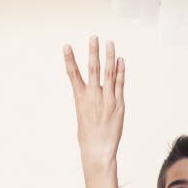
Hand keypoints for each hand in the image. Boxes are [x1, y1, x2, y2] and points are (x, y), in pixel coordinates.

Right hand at [63, 37, 124, 164]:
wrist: (99, 150)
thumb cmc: (88, 135)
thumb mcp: (83, 114)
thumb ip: (88, 100)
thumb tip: (94, 89)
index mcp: (80, 99)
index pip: (73, 75)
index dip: (69, 60)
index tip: (66, 46)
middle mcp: (93, 97)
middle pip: (93, 69)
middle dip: (93, 52)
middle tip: (93, 37)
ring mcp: (107, 99)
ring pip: (109, 73)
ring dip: (109, 56)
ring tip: (109, 43)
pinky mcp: (119, 104)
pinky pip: (120, 84)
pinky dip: (121, 71)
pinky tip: (120, 60)